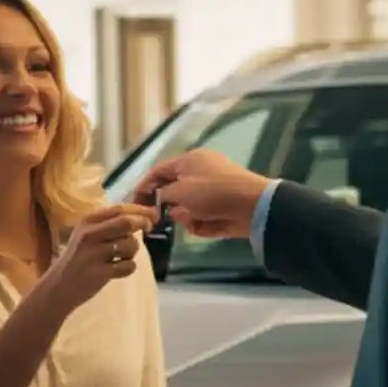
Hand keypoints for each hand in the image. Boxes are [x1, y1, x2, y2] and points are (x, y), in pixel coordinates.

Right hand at [39, 204, 152, 312]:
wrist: (58, 287)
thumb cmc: (77, 259)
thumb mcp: (86, 235)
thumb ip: (108, 224)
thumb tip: (140, 217)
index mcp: (87, 222)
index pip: (118, 209)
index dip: (140, 210)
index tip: (152, 214)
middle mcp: (90, 234)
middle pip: (126, 222)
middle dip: (142, 223)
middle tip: (149, 228)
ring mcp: (95, 254)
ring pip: (130, 244)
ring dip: (133, 250)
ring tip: (121, 257)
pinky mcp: (100, 273)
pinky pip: (128, 266)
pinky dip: (129, 268)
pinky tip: (118, 270)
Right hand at [132, 149, 270, 238]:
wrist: (252, 206)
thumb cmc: (212, 193)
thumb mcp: (180, 191)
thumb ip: (163, 195)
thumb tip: (162, 201)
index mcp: (190, 160)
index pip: (159, 170)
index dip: (144, 186)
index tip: (134, 203)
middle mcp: (201, 171)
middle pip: (174, 190)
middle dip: (168, 205)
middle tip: (159, 219)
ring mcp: (214, 189)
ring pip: (188, 206)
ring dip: (186, 216)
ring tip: (194, 220)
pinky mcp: (224, 206)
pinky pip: (203, 216)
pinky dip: (202, 223)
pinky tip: (208, 226)